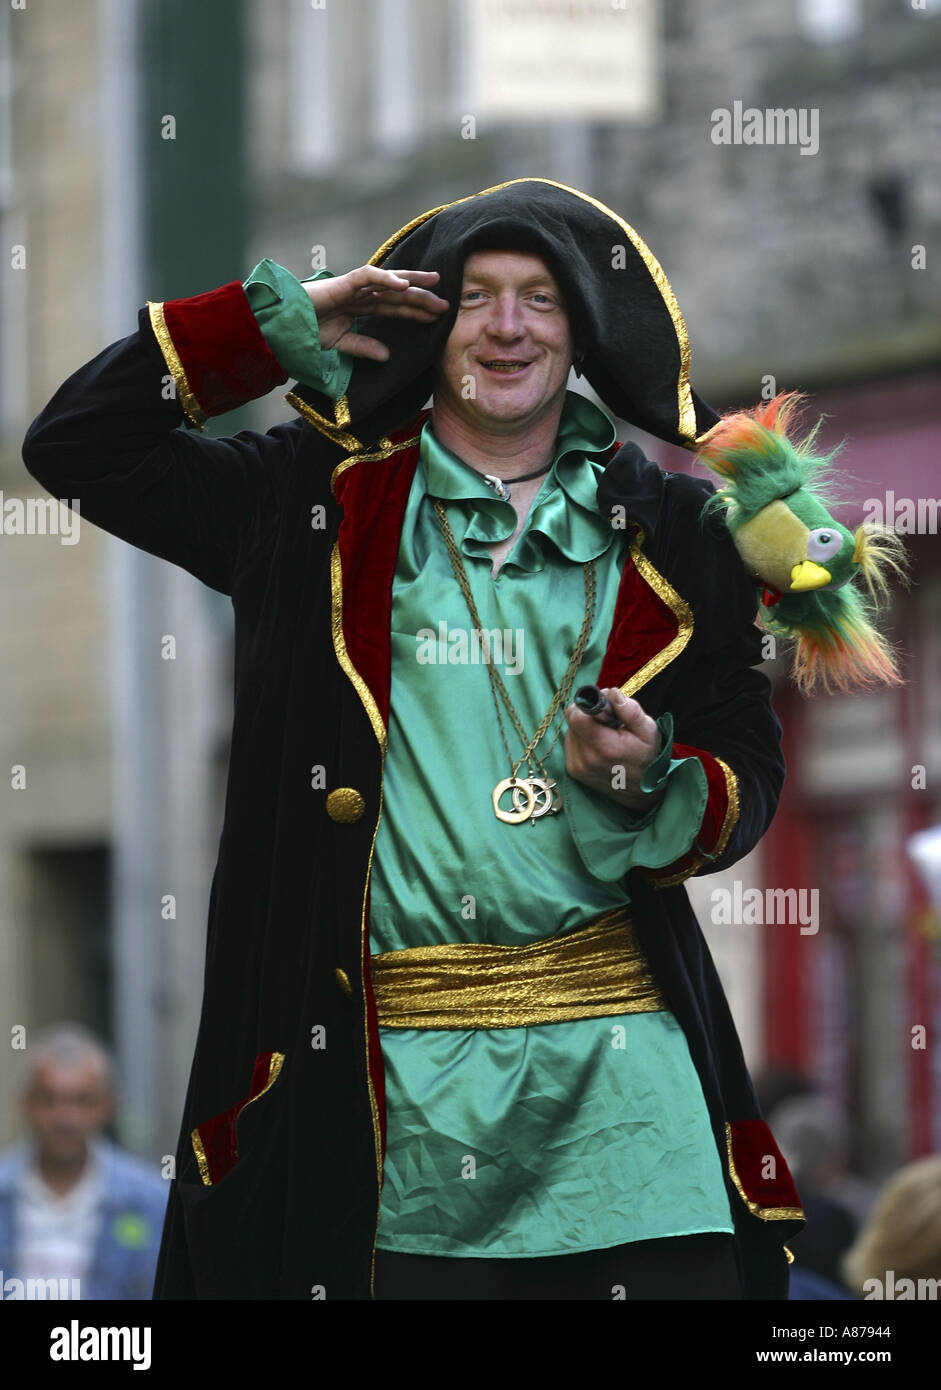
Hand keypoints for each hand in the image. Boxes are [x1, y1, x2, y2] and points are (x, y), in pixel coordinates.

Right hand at [304, 266, 448, 360]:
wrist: (283, 324)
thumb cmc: (307, 330)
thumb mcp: (341, 344)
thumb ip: (364, 347)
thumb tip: (387, 356)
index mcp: (360, 306)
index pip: (394, 306)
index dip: (415, 310)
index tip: (437, 317)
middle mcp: (360, 293)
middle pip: (397, 293)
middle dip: (421, 296)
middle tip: (446, 302)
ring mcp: (353, 286)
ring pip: (388, 280)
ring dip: (411, 282)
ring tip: (434, 282)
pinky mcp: (343, 283)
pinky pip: (368, 277)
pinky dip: (386, 278)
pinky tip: (404, 285)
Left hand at [563, 688, 664, 812]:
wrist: (642, 793)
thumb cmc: (647, 758)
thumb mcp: (648, 731)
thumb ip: (630, 710)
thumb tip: (611, 692)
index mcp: (603, 747)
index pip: (576, 715)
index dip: (587, 705)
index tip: (603, 709)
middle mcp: (585, 758)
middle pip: (573, 720)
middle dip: (588, 715)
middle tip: (608, 723)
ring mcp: (577, 766)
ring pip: (570, 731)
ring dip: (585, 728)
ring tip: (605, 737)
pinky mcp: (573, 770)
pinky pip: (571, 743)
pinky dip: (582, 740)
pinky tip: (599, 746)